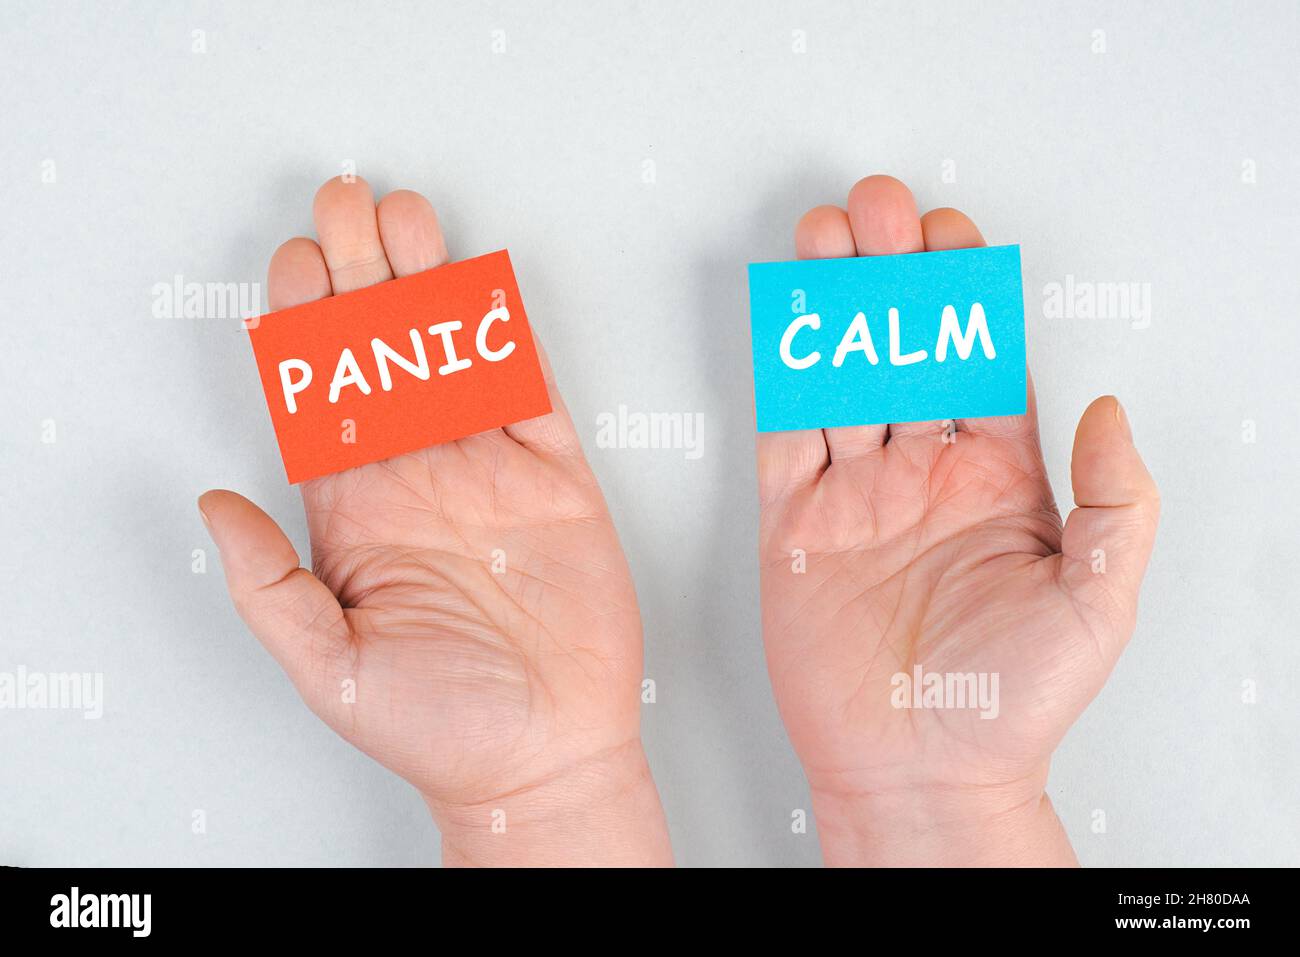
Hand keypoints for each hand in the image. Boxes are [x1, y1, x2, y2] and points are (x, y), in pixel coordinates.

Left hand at [201, 177, 670, 866]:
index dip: (304, 324)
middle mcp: (416, 475)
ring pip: (451, 352)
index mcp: (355, 510)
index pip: (319, 395)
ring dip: (428, 283)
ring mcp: (486, 470)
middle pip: (381, 352)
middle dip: (359, 273)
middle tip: (345, 204)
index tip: (295, 265)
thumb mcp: (329, 668)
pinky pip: (527, 386)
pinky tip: (484, 284)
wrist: (543, 753)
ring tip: (405, 218)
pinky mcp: (552, 475)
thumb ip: (270, 586)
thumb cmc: (440, 726)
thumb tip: (215, 506)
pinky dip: (508, 333)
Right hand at [757, 176, 1159, 865]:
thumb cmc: (1010, 703)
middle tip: (876, 209)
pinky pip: (786, 436)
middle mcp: (924, 475)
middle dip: (890, 275)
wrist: (919, 772)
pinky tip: (782, 323)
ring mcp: (856, 497)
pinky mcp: (796, 527)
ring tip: (824, 238)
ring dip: (830, 307)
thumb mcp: (1098, 605)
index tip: (951, 235)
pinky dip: (780, 376)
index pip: (979, 361)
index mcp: (998, 480)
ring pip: (839, 377)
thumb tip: (1106, 410)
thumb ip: (1114, 505)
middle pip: (902, 350)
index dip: (964, 293)